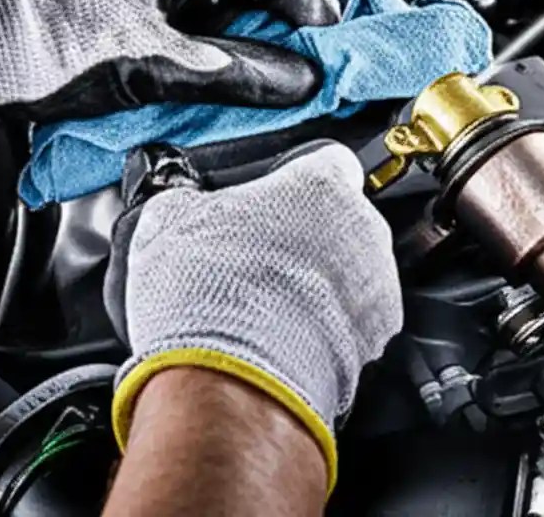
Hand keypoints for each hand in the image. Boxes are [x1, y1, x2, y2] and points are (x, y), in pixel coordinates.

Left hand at [0, 0, 340, 126]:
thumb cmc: (48, 48)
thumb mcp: (156, 64)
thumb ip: (236, 72)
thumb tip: (297, 81)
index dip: (313, 6)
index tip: (326, 50)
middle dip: (288, 37)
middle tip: (305, 81)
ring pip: (230, 18)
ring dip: (255, 56)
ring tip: (270, 96)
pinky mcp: (138, 25)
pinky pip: (200, 40)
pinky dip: (222, 66)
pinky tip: (226, 98)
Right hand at [102, 140, 401, 493]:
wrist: (234, 384)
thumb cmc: (210, 298)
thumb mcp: (167, 221)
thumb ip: (182, 196)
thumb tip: (176, 197)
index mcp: (322, 185)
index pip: (325, 160)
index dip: (295, 177)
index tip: (274, 196)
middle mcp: (363, 232)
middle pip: (340, 220)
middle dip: (305, 237)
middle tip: (258, 260)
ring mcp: (376, 289)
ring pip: (352, 275)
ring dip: (319, 286)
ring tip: (267, 308)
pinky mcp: (375, 344)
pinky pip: (354, 326)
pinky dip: (328, 333)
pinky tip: (285, 341)